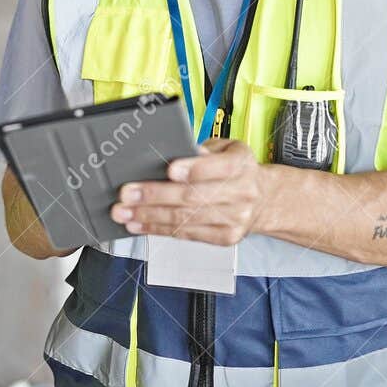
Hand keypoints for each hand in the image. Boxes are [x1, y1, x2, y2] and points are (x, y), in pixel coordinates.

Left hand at [110, 137, 268, 245]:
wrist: (261, 199)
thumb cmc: (233, 169)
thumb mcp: (225, 149)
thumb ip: (203, 150)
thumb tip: (177, 150)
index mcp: (241, 164)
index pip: (219, 167)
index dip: (194, 169)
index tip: (169, 169)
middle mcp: (241, 193)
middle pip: (194, 197)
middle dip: (156, 196)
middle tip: (127, 194)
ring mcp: (234, 219)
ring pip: (185, 219)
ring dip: (149, 217)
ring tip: (124, 213)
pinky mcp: (225, 238)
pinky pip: (186, 235)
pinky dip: (158, 230)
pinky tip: (139, 224)